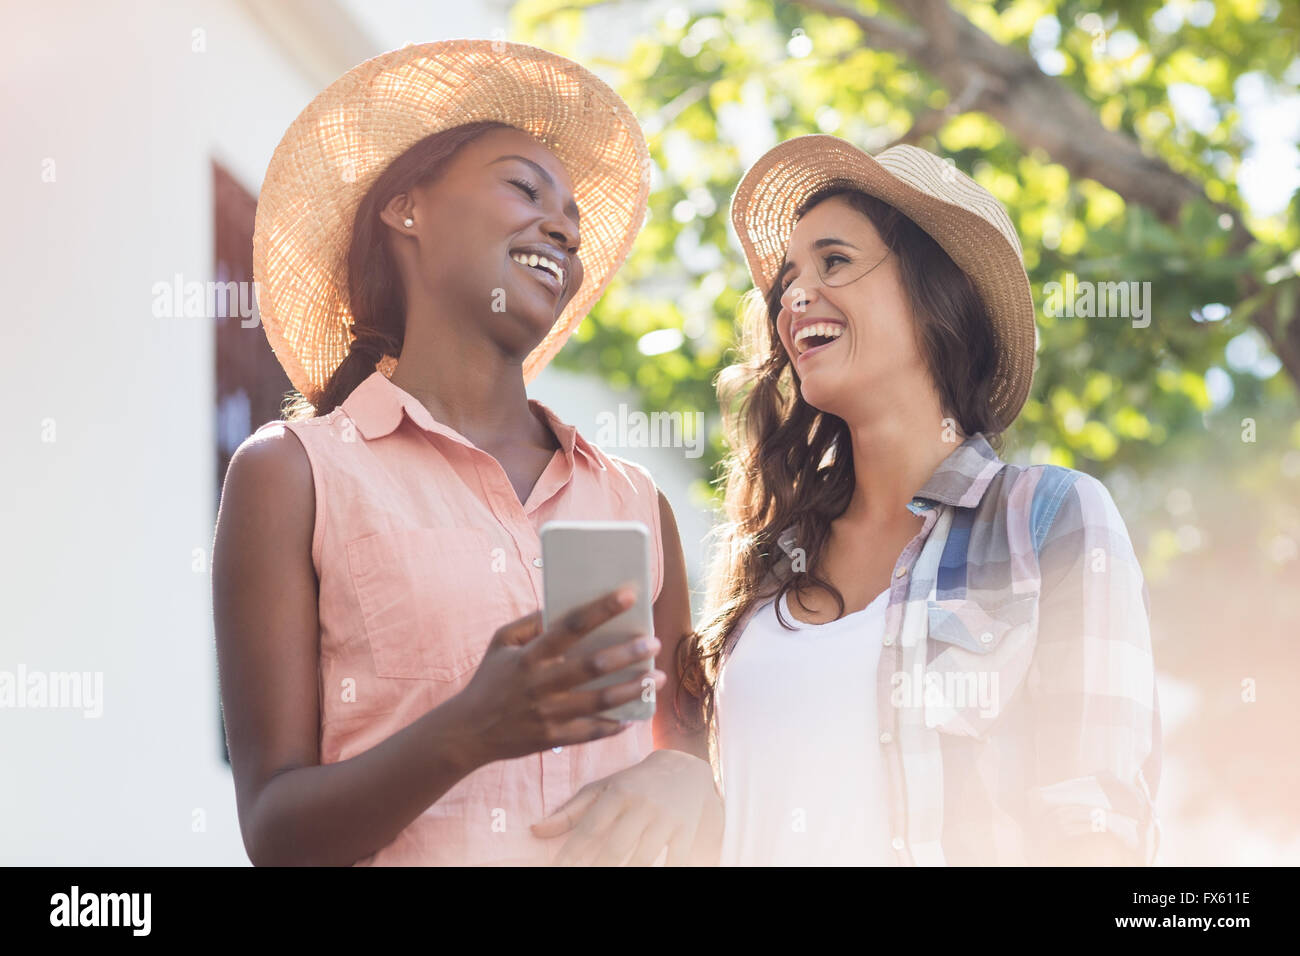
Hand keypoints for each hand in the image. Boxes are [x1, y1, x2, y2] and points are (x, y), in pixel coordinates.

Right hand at [450, 585, 665, 764]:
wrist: (467, 732)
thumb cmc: (489, 680)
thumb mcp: (500, 643)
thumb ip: (529, 622)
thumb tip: (560, 606)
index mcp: (528, 657)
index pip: (570, 627)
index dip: (601, 609)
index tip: (629, 594)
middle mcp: (540, 685)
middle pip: (592, 666)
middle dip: (627, 653)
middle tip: (653, 642)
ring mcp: (547, 715)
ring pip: (599, 702)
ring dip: (632, 689)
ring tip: (658, 677)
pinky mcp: (552, 738)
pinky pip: (591, 733)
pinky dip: (615, 725)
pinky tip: (635, 715)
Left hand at [531, 748, 722, 865]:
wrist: (684, 766)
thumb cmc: (633, 783)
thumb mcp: (601, 789)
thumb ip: (569, 812)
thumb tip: (534, 831)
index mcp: (618, 792)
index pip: (589, 829)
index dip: (570, 855)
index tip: (557, 870)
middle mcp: (642, 804)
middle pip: (615, 848)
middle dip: (598, 869)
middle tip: (583, 878)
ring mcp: (666, 818)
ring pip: (643, 859)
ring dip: (628, 873)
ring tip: (611, 878)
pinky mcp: (686, 830)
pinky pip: (675, 860)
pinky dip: (665, 870)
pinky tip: (651, 875)